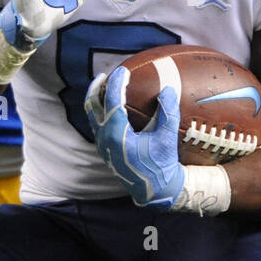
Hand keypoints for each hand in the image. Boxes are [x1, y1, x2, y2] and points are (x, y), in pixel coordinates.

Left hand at [85, 66, 185, 207]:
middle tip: (105, 75)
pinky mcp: (105, 151)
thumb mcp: (167, 138)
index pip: (112, 101)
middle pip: (92, 106)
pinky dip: (102, 112)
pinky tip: (113, 109)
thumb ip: (168, 113)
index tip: (123, 70)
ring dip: (97, 100)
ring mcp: (102, 146)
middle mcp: (104, 139)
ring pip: (92, 116)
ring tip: (106, 88)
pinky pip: (97, 125)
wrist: (154, 190)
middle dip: (96, 88)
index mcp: (116, 135)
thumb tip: (167, 89)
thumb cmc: (161, 164)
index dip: (116, 82)